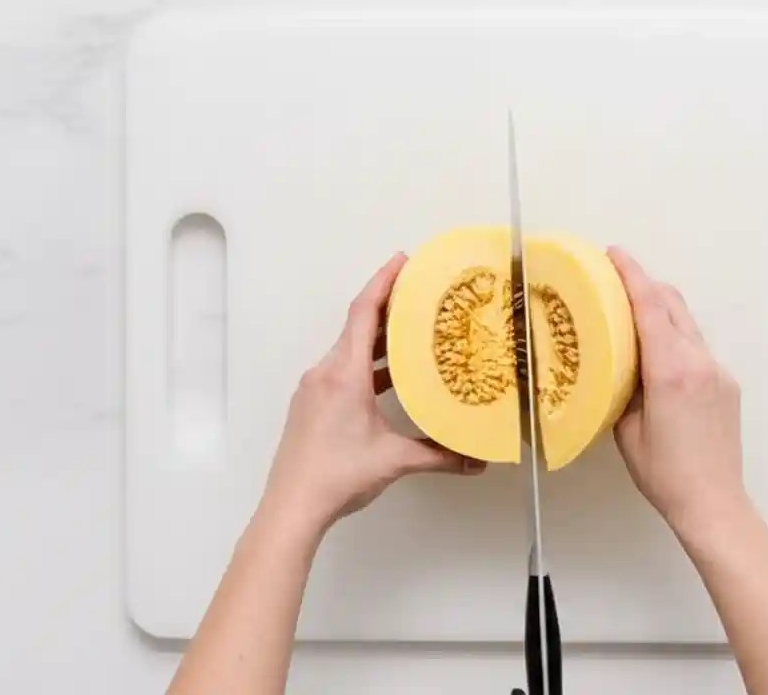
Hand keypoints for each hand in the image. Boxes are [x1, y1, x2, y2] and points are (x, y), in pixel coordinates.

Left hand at [257, 252, 485, 540]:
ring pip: (349, 351)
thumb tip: (476, 459)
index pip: (364, 312)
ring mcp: (314, 389)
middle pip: (357, 327)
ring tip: (410, 334)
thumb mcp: (394, 460)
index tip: (403, 261)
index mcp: (344, 374)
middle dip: (388, 308)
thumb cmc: (336, 476)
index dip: (384, 282)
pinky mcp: (310, 406)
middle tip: (418, 294)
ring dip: (378, 340)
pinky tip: (386, 380)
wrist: (291, 506)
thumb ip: (439, 455)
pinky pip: (340, 371)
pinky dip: (365, 365)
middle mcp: (325, 373)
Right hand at [607, 247, 748, 532]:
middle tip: (616, 277)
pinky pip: (697, 348)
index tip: (614, 254)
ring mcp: (718, 371)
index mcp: (670, 370)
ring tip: (631, 313)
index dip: (631, 275)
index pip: (650, 306)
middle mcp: (699, 362)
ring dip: (662, 310)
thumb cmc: (663, 474)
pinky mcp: (727, 384)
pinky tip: (656, 354)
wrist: (714, 502)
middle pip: (673, 304)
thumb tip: (617, 363)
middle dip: (646, 284)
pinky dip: (675, 337)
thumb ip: (623, 387)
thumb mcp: (626, 429)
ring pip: (687, 324)